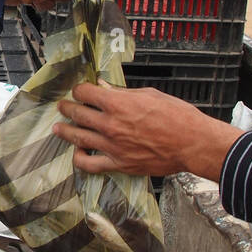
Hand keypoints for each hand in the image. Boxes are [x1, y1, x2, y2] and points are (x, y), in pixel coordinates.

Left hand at [52, 82, 242, 179]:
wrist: (193, 143)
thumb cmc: (178, 117)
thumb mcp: (150, 95)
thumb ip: (123, 93)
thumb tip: (106, 88)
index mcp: (118, 103)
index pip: (85, 93)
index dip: (80, 90)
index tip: (80, 91)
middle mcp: (110, 124)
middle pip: (77, 114)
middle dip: (67, 108)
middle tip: (63, 107)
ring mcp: (112, 145)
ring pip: (77, 137)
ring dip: (64, 131)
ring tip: (58, 128)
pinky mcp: (118, 163)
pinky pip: (89, 164)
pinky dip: (79, 158)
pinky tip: (77, 152)